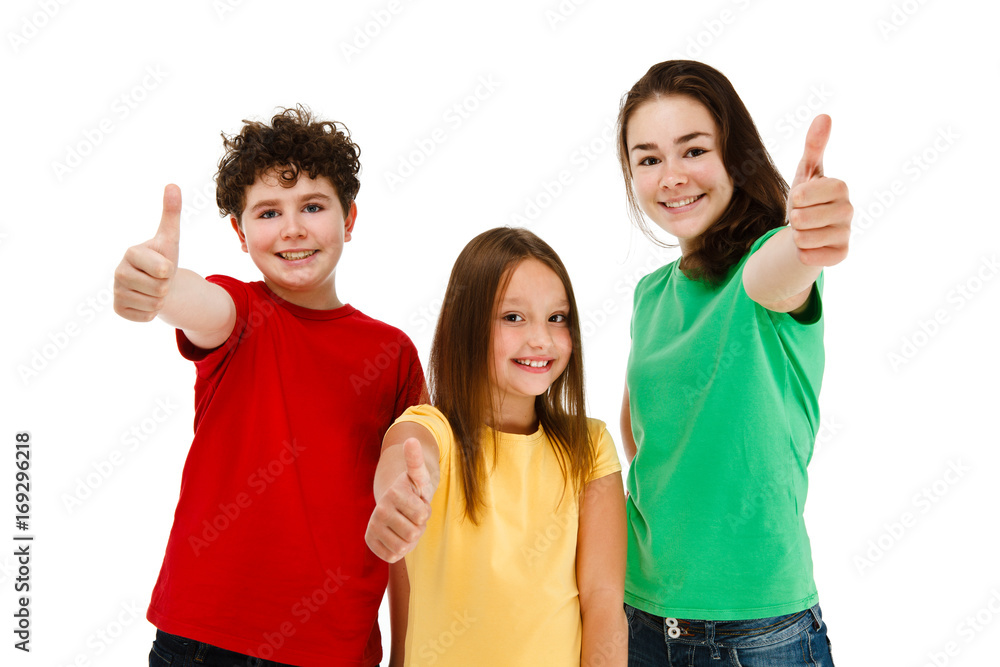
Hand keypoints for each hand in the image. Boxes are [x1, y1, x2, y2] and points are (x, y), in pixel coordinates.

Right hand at [114, 185, 181, 321]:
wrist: (158, 283)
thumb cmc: (164, 258)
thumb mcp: (171, 238)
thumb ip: (171, 213)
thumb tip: (172, 184)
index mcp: (131, 253)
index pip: (162, 270)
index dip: (169, 270)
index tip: (162, 264)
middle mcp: (118, 272)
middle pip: (159, 289)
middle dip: (166, 286)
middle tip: (159, 279)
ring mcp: (115, 291)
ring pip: (154, 304)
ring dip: (161, 299)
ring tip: (154, 289)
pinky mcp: (118, 309)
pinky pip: (146, 317)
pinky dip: (152, 312)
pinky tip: (146, 301)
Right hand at [366, 438, 433, 562]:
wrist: (394, 503)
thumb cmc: (412, 490)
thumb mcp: (419, 476)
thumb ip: (417, 461)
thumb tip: (412, 440)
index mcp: (394, 493)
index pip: (423, 515)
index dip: (425, 512)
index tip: (418, 502)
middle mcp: (380, 509)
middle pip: (414, 533)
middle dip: (418, 527)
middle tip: (411, 516)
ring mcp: (373, 526)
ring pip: (404, 547)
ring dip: (410, 539)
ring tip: (405, 524)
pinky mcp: (370, 541)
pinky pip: (393, 557)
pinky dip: (399, 550)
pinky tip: (396, 535)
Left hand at [787, 115, 852, 266]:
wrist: (806, 230)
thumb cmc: (806, 197)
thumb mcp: (806, 171)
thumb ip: (814, 146)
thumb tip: (824, 115)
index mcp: (840, 188)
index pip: (817, 191)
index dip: (801, 195)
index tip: (797, 197)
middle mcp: (848, 210)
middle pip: (805, 218)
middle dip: (794, 217)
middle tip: (798, 216)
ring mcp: (846, 233)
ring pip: (806, 239)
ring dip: (796, 235)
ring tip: (802, 229)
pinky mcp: (841, 254)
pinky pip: (813, 258)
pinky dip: (803, 253)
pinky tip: (807, 246)